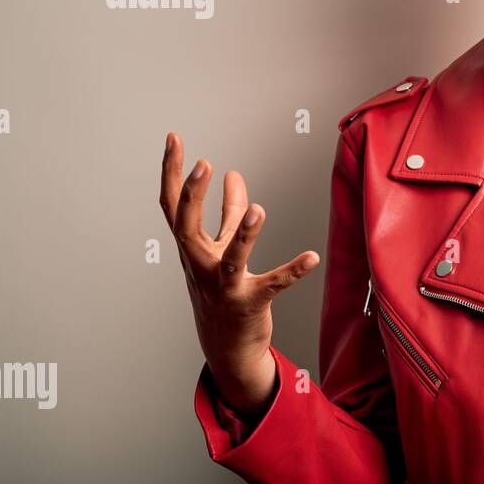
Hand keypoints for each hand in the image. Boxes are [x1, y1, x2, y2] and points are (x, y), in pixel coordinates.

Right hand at [159, 131, 319, 413]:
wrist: (226, 346)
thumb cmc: (222, 290)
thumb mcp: (222, 247)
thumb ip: (229, 211)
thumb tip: (234, 174)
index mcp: (192, 247)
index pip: (172, 205)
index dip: (171, 172)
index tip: (174, 138)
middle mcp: (200, 266)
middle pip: (187, 228)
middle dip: (192, 196)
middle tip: (204, 164)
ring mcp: (223, 287)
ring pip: (230, 259)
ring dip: (244, 234)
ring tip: (258, 208)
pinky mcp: (250, 304)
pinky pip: (272, 285)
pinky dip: (292, 271)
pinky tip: (311, 257)